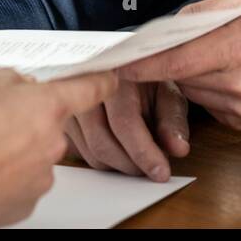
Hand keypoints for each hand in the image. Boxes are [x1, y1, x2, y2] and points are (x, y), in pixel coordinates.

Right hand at [0, 68, 117, 228]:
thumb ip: (11, 79)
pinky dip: (8, 175)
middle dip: (30, 120)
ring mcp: (41, 176)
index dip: (101, 81)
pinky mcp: (26, 202)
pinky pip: (23, 180)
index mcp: (46, 107)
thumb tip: (21, 86)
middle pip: (52, 125)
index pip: (90, 89)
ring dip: (17, 149)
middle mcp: (52, 142)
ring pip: (36, 154)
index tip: (109, 79)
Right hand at [64, 78, 189, 181]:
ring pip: (88, 152)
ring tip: (138, 159)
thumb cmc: (146, 80)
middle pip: (101, 142)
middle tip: (151, 171)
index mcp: (115, 74)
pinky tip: (119, 152)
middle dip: (129, 165)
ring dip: (117, 165)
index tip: (161, 172)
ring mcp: (67, 103)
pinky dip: (101, 160)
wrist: (123, 68)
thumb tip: (178, 149)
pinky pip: (78, 152)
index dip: (144, 152)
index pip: (124, 122)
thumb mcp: (167, 93)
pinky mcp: (61, 119)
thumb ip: (173, 120)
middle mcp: (84, 86)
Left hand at [119, 0, 240, 130]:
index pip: (176, 61)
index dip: (143, 64)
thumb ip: (200, 14)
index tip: (116, 64)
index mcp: (238, 49)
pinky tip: (227, 73)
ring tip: (215, 54)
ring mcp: (237, 108)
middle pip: (178, 76)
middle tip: (170, 43)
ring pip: (188, 90)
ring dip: (189, 73)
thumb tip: (164, 27)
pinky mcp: (238, 122)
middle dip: (168, 61)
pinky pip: (204, 102)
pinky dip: (205, 86)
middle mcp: (237, 84)